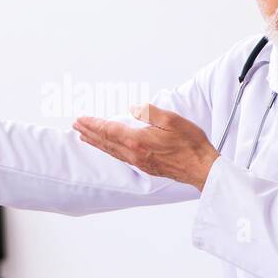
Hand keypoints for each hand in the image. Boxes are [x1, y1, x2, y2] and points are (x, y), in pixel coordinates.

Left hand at [73, 103, 218, 190]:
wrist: (201, 168)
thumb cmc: (190, 144)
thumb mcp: (171, 120)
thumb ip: (149, 112)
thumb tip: (132, 109)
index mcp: (138, 140)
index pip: (109, 130)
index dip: (93, 123)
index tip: (80, 118)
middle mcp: (135, 153)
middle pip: (106, 142)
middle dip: (89, 132)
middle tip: (75, 126)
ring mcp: (139, 162)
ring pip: (111, 150)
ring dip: (96, 142)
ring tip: (84, 136)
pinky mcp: (146, 166)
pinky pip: (120, 156)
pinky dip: (109, 150)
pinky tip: (108, 148)